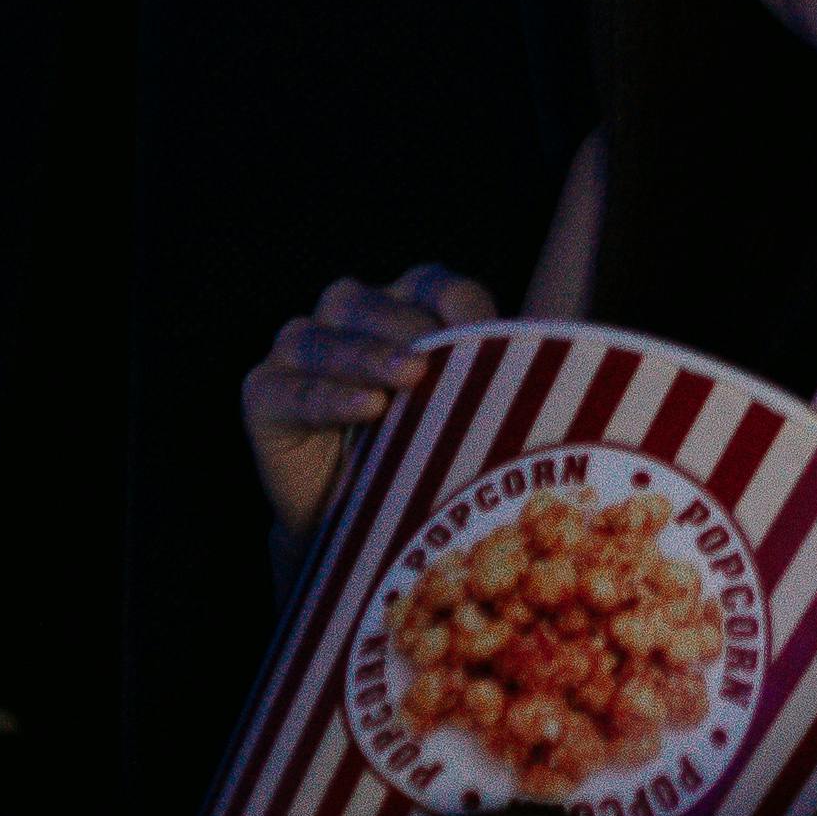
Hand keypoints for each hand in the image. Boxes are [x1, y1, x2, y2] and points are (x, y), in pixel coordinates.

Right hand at [245, 266, 495, 541]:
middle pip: (371, 304)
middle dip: (407, 328)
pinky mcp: (263, 395)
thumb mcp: (466, 415)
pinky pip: (290, 390)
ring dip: (366, 357)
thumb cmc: (429, 457)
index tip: (491, 331)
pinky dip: (327, 397)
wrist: (369, 529)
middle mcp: (345, 316)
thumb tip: (553, 359)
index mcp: (403, 305)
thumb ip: (495, 381)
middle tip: (437, 357)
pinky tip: (366, 408)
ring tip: (407, 377)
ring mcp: (297, 351)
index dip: (459, 305)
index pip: (433, 285)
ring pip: (325, 340)